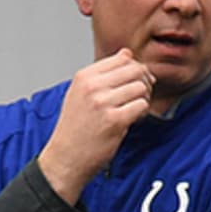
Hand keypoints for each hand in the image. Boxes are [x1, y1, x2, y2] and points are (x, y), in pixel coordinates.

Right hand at [38, 49, 153, 204]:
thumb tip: (126, 53)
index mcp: (84, 77)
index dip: (135, 68)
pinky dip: (142, 112)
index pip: (122, 58)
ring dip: (144, 98)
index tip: (136, 80)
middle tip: (142, 94)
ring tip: (134, 109)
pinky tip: (133, 119)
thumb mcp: (81, 93)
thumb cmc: (74, 128)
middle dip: (144, 81)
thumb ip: (104, 73)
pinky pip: (141, 106)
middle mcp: (93, 86)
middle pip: (135, 70)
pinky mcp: (115, 120)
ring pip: (140, 87)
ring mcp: (103, 103)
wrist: (65, 158)